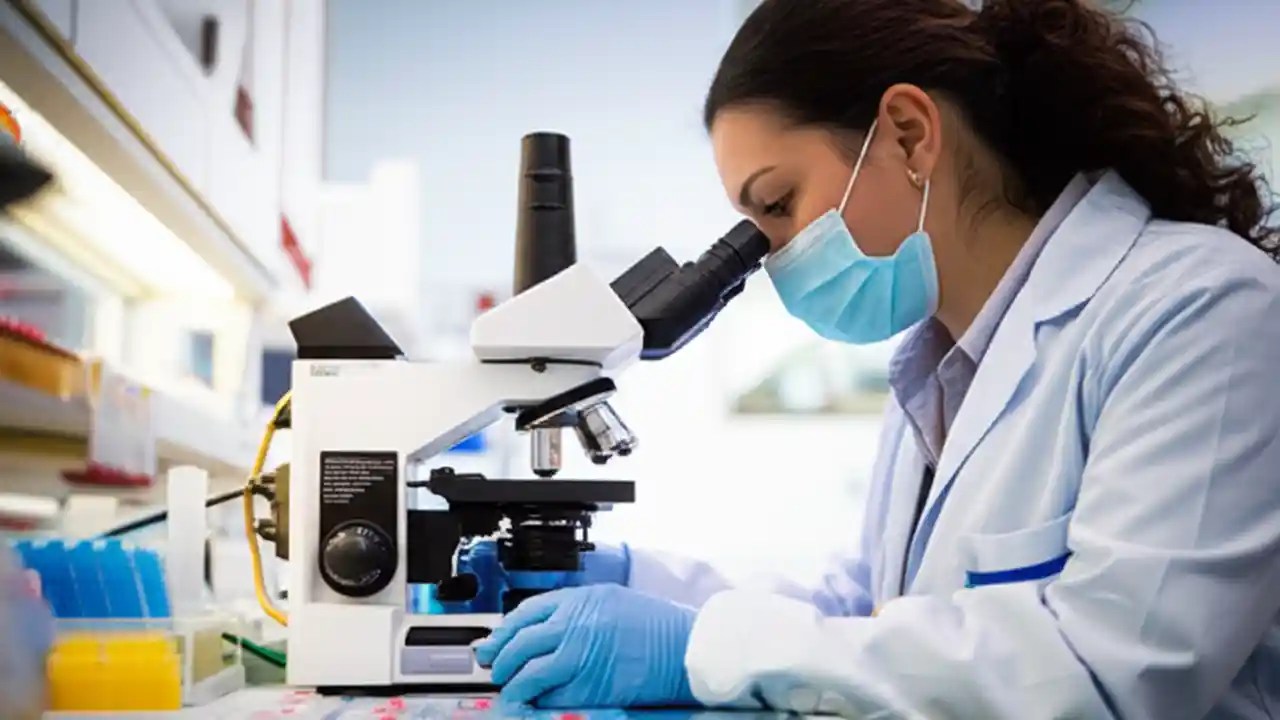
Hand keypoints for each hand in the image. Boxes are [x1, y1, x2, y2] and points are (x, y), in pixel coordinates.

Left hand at [473, 584, 698, 707]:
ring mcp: (580, 657)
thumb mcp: (612, 600)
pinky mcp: (590, 687)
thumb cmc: (657, 625)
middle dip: (502, 658)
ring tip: (512, 691)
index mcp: (580, 600)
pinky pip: (552, 697)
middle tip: (496, 669)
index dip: (505, 631)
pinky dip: (540, 702)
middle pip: (521, 642)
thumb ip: (577, 610)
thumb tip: (545, 629)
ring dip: (515, 684)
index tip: (496, 642)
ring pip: (529, 673)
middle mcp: (574, 625)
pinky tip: (536, 703)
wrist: (686, 647)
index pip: (526, 613)